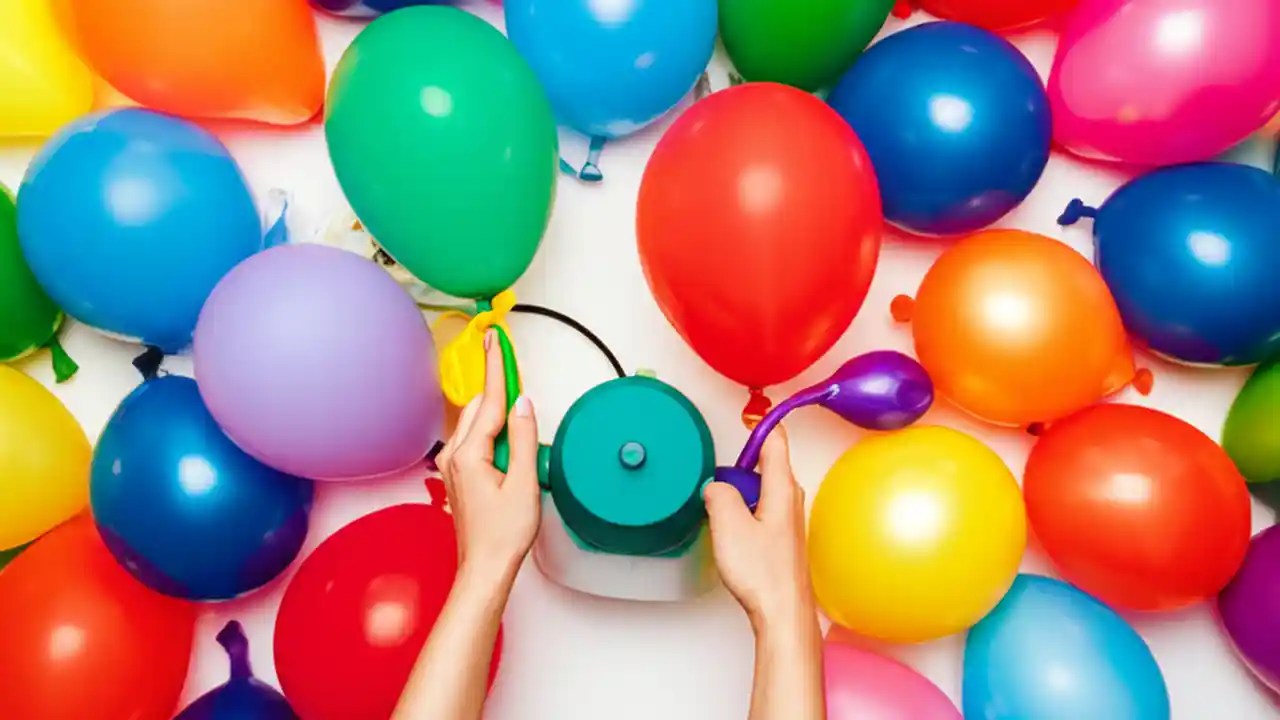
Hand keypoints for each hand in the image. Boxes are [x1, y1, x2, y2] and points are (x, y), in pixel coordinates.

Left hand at [437, 330, 541, 586]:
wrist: (484, 567)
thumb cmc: (503, 534)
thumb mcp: (523, 483)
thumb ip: (524, 439)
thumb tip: (524, 404)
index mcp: (469, 454)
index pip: (489, 401)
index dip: (495, 366)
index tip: (495, 339)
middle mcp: (454, 456)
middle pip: (480, 408)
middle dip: (498, 385)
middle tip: (510, 360)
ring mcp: (453, 466)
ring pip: (476, 423)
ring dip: (496, 409)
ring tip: (517, 403)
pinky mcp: (458, 475)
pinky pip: (473, 439)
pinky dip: (490, 428)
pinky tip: (506, 435)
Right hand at [704, 428, 814, 629]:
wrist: (783, 613)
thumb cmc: (764, 574)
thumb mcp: (729, 525)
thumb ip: (719, 494)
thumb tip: (716, 487)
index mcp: (782, 488)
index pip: (776, 441)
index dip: (762, 422)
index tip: (750, 410)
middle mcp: (790, 500)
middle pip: (766, 465)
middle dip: (740, 467)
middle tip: (720, 482)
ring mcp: (788, 520)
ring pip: (761, 491)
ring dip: (739, 495)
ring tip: (722, 517)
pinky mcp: (781, 539)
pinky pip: (759, 511)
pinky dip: (743, 514)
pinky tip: (731, 536)